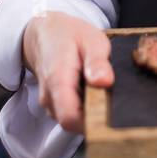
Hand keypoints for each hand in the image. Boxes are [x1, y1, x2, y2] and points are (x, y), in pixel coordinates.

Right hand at [21, 10, 113, 134]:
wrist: (44, 34)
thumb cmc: (68, 35)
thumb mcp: (91, 39)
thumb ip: (97, 61)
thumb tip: (104, 81)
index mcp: (58, 79)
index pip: (70, 117)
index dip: (92, 122)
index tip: (111, 112)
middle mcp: (50, 97)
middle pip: (74, 123)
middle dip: (95, 116)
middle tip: (112, 96)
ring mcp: (50, 104)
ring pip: (73, 120)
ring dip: (90, 110)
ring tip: (99, 87)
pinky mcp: (54, 106)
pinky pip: (71, 114)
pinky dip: (84, 107)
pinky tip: (90, 90)